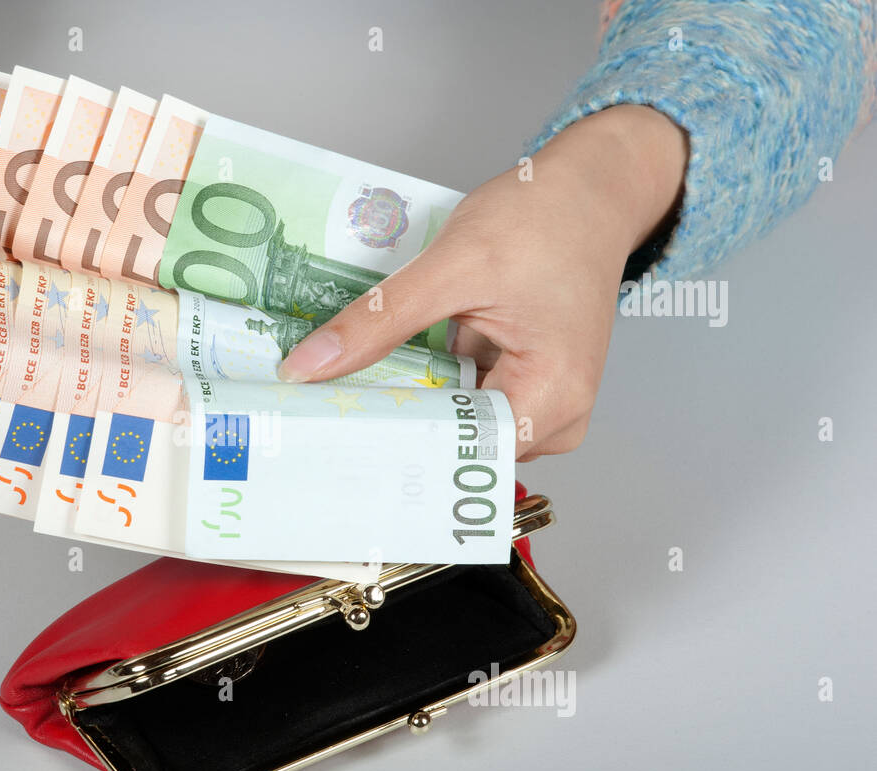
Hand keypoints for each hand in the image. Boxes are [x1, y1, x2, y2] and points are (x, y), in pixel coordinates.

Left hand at [276, 105, 687, 459]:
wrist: (589, 190)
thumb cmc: (543, 218)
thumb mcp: (451, 265)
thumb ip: (380, 321)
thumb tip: (308, 367)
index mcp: (552, 397)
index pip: (460, 454)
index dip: (392, 445)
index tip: (328, 436)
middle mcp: (555, 418)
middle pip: (457, 448)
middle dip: (392, 427)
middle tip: (318, 411)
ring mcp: (541, 406)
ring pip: (456, 428)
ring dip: (406, 407)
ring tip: (344, 392)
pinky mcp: (523, 388)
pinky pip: (464, 404)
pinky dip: (427, 387)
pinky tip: (386, 373)